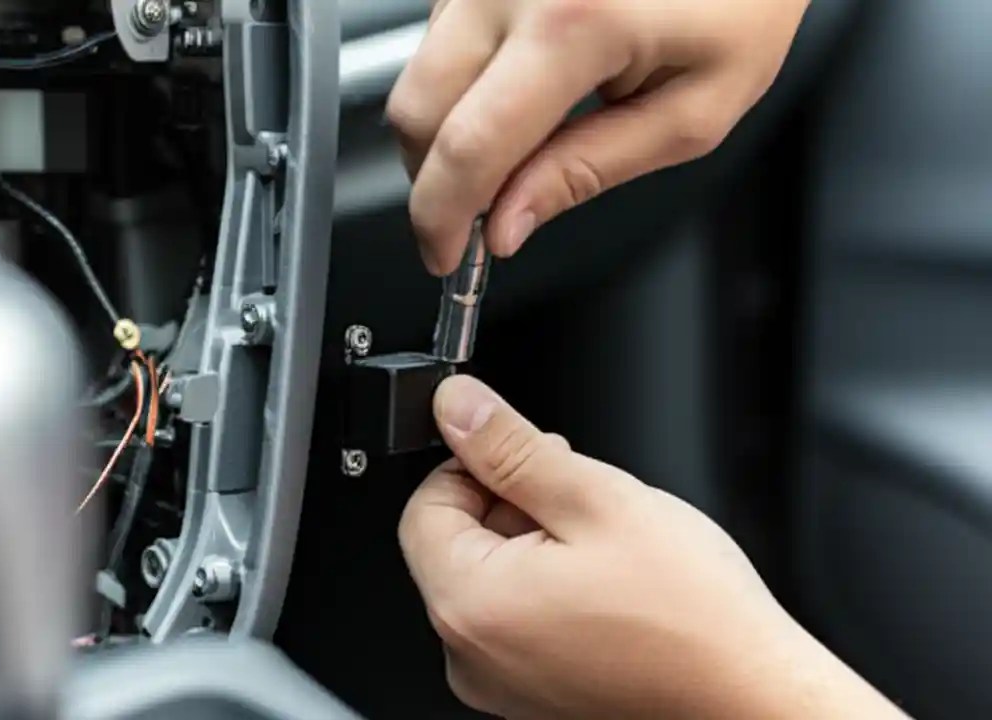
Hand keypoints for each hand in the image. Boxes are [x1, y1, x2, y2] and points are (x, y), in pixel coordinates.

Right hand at [387, 0, 810, 274]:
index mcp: (575, 21)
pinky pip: (437, 33)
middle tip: (477, 212)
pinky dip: (464, 76)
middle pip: (418, 109)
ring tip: (527, 128)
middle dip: (434, 177)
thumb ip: (588, 171)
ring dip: (452, 122)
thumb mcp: (693, 112)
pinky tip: (520, 79)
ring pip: (420, 71)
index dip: (443, 217)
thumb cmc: (742, 0)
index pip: (470, 147)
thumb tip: (506, 223)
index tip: (446, 254)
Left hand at [398, 375, 906, 718]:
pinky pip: (516, 623)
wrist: (752, 700)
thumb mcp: (597, 500)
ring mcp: (500, 684)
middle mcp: (470, 655)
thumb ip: (511, 448)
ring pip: (491, 582)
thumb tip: (457, 407)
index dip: (470, 467)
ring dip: (534, 545)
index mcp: (469, 605)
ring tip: (603, 546)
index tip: (518, 455)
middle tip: (577, 496)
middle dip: (509, 504)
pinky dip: (548, 591)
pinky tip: (605, 586)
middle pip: (456, 546)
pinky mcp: (532, 698)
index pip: (424, 507)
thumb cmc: (692, 619)